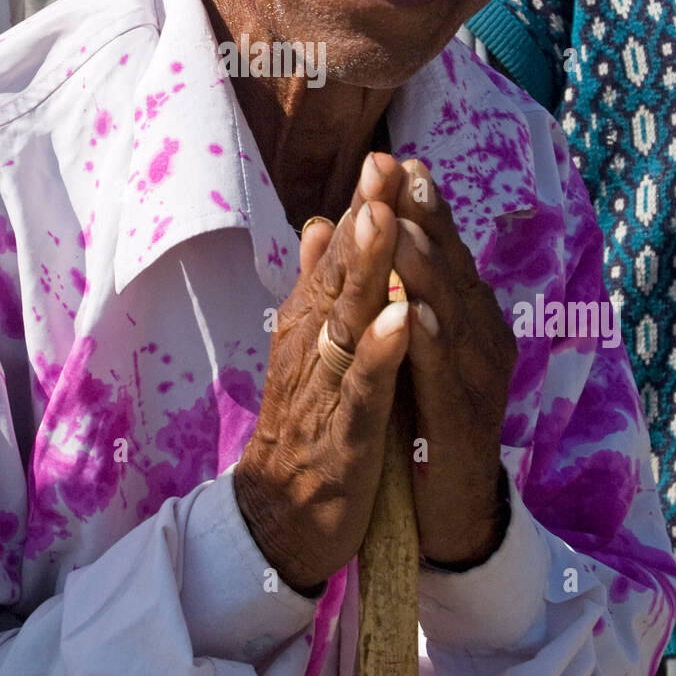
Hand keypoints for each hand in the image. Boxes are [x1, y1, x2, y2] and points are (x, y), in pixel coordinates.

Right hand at [233, 163, 411, 593]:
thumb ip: (314, 288)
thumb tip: (320, 222)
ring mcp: (324, 390)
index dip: (362, 209)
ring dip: (363, 269)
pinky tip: (396, 320)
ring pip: (345, 321)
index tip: (384, 158)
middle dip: (364, 220)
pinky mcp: (341, 436)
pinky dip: (377, 353)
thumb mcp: (308, 349)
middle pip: (338, 276)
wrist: (279, 516)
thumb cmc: (304, 424)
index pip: (337, 258)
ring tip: (382, 219)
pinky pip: (360, 390)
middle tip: (380, 166)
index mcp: (310, 327)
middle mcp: (311, 348)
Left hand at [354, 153, 514, 567]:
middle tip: (403, 171)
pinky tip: (414, 317)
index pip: (441, 251)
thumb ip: (386, 287)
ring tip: (401, 226)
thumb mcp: (400, 345)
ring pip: (450, 315)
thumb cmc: (419, 416)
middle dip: (426, 219)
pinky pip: (444, 380)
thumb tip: (351, 225)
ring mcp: (476, 381)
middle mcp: (479, 339)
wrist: (444, 510)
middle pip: (452, 269)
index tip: (398, 159)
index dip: (421, 207)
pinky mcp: (464, 425)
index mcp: (463, 317)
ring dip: (426, 269)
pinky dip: (430, 346)